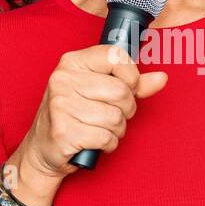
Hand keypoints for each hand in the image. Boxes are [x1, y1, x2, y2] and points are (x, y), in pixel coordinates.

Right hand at [11, 43, 167, 190]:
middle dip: (127, 109)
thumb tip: (162, 78)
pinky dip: (108, 144)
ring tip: (102, 129)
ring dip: (117, 130)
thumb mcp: (98, 92)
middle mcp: (63, 80)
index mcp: (72, 62)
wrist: (42, 149)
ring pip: (116, 117)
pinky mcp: (64, 132)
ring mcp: (61, 106)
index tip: (128, 87)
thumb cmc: (73, 116)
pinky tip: (95, 142)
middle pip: (121, 91)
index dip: (131, 76)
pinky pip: (106, 138)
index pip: (116, 56)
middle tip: (113, 115)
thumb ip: (131, 84)